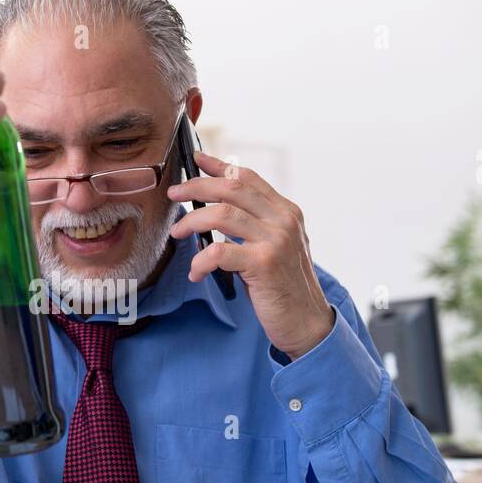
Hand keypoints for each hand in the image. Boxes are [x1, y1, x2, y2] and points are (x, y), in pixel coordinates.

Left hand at [168, 152, 334, 359]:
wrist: (307, 322)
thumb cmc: (283, 287)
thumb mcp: (275, 248)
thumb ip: (255, 226)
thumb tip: (215, 210)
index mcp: (286, 212)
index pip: (248, 178)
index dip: (219, 166)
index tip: (197, 160)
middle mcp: (283, 220)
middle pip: (231, 188)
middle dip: (197, 187)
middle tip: (174, 194)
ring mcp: (275, 240)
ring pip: (221, 214)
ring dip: (192, 222)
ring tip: (177, 233)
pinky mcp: (264, 264)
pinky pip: (219, 251)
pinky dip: (200, 261)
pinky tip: (196, 272)